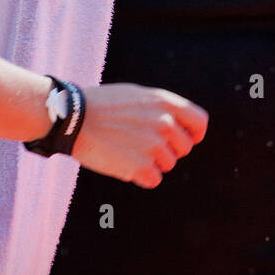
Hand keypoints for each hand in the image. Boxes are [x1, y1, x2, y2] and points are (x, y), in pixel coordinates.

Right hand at [72, 83, 207, 187]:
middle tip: (142, 145)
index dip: (193, 134)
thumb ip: (160, 108)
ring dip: (151, 163)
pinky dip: (140, 177)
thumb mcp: (137, 95)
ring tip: (127, 150)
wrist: (74, 118)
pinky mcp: (141, 167)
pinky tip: (123, 163)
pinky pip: (153, 180)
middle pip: (184, 148)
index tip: (184, 139)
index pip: (199, 123)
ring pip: (167, 165)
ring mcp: (154, 146)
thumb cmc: (102, 105)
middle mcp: (164, 123)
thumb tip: (177, 124)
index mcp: (165, 102)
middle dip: (168, 150)